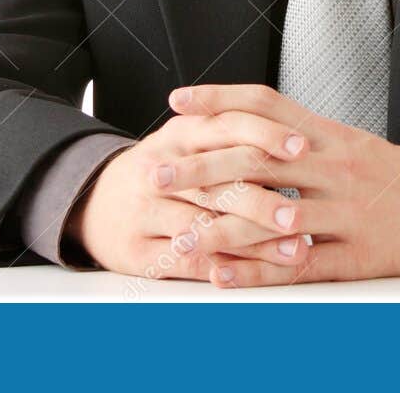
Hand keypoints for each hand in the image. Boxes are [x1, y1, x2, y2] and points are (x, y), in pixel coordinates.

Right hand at [68, 107, 313, 280]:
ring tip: (294, 250)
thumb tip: (303, 138)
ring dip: (255, 242)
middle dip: (264, 199)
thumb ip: (236, 134)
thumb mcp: (192, 140)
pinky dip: (227, 268)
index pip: (227, 126)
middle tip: (300, 214)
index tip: (303, 147)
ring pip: (206, 226)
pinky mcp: (138, 249)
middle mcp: (162, 167)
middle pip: (218, 180)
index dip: (266, 135)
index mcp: (183, 133)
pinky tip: (257, 274)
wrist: (96, 201)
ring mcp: (146, 210)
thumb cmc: (166, 169)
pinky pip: (189, 260)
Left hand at [166, 84, 399, 287]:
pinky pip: (298, 265)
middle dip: (201, 168)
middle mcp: (333, 166)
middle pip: (258, 160)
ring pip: (272, 218)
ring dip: (220, 230)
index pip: (266, 105)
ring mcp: (346, 210)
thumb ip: (297, 133)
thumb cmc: (387, 175)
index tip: (177, 101)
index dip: (219, 99)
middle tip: (156, 173)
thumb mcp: (346, 141)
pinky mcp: (356, 254)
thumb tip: (243, 121)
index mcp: (327, 134)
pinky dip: (256, 273)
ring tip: (178, 239)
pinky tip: (222, 276)